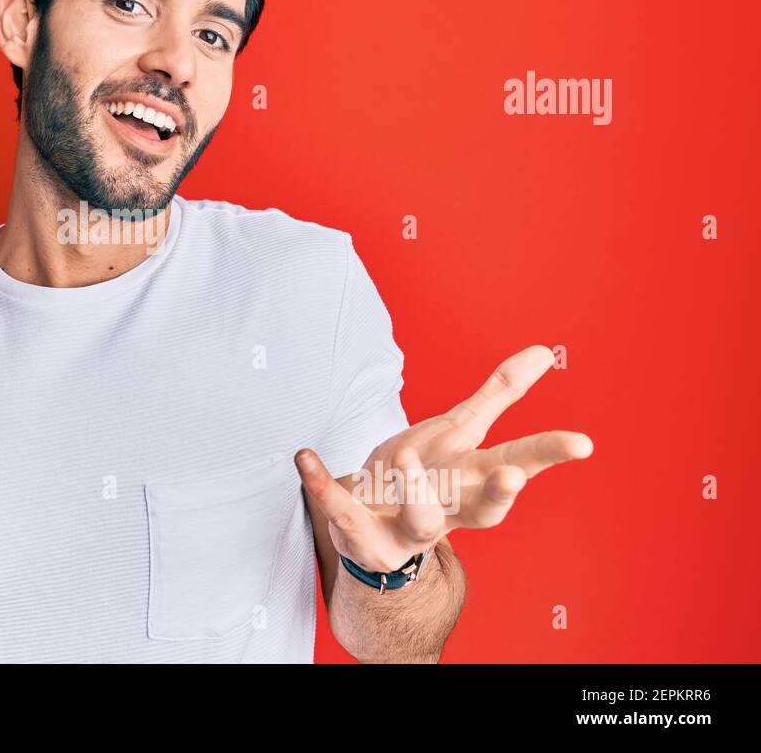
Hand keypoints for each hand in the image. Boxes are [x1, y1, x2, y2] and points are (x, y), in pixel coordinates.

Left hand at [295, 345, 592, 573]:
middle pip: (483, 510)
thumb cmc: (429, 474)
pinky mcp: (363, 537)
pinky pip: (341, 510)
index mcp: (474, 480)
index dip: (548, 456)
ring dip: (415, 489)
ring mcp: (407, 529)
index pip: (518, 466)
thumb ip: (499, 394)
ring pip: (421, 519)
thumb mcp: (461, 432)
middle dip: (498, 497)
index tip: (582, 443)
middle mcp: (450, 509)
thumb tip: (544, 350)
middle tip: (511, 478)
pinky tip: (305, 457)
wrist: (373, 530)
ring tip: (402, 455)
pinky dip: (323, 485)